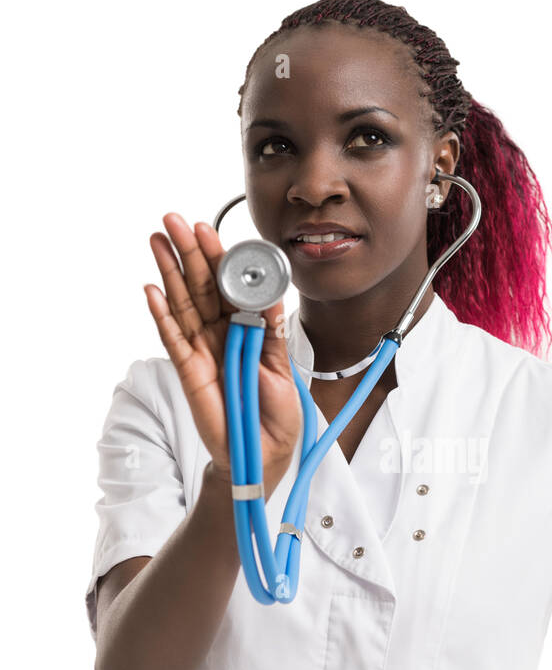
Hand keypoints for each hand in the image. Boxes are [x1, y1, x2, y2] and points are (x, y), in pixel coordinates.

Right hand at [145, 213, 300, 484]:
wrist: (264, 450)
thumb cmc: (275, 410)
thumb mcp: (282, 365)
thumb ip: (271, 329)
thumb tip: (271, 289)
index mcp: (247, 326)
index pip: (229, 284)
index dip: (217, 256)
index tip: (206, 229)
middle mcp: (221, 332)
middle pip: (201, 285)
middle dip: (187, 251)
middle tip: (172, 220)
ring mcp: (202, 349)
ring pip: (183, 303)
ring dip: (169, 271)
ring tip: (156, 240)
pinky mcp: (189, 369)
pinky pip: (173, 337)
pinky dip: (161, 314)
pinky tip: (151, 289)